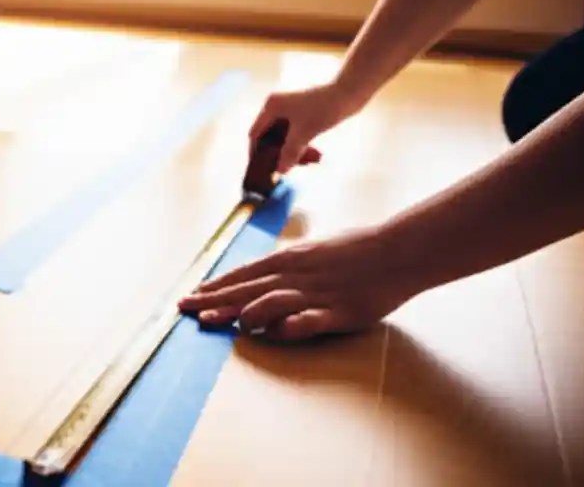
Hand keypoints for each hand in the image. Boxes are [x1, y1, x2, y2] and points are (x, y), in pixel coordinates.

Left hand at [177, 226, 425, 340]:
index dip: (215, 286)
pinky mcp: (337, 312)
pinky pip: (306, 321)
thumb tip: (260, 279)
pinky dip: (286, 327)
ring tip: (215, 323)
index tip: (191, 295)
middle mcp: (295, 274)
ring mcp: (315, 293)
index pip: (242, 273)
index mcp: (289, 258)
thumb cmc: (356, 250)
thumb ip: (286, 267)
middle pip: (246, 288)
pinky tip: (268, 334)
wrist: (397, 250)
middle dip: (213, 300)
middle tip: (185, 310)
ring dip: (239, 313)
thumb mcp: (313, 251)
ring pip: (268, 302)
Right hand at [250, 82, 364, 173]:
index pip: (256, 133)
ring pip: (284, 137)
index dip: (256, 152)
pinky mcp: (302, 113)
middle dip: (278, 153)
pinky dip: (300, 145)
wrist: (349, 94)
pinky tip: (311, 155)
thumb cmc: (323, 109)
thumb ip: (289, 153)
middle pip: (270, 136)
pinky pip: (295, 133)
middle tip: (286, 169)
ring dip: (292, 151)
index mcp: (271, 107)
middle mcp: (277, 107)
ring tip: (305, 163)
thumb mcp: (304, 133)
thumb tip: (280, 171)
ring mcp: (290, 110)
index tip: (262, 168)